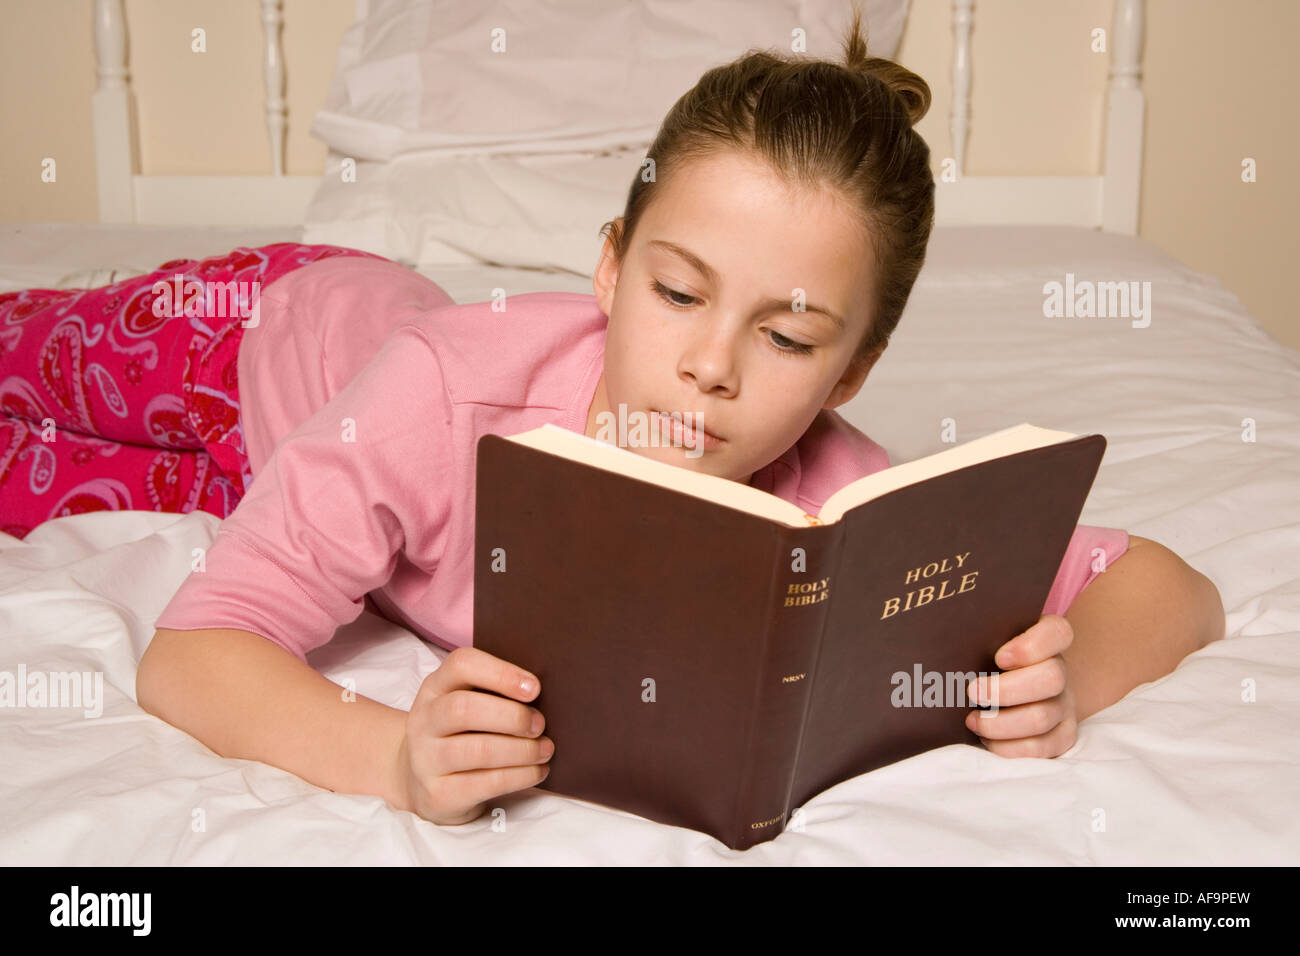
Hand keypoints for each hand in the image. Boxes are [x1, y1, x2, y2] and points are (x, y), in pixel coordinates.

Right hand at [391, 647, 553, 824]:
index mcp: (435, 687)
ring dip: (521, 750)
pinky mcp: (438, 794)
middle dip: (512, 716)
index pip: (461, 665)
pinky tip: (538, 770)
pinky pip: (485, 784)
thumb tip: (543, 696)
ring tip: (545, 749)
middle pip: (465, 708)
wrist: (423, 782)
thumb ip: (496, 693)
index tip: (534, 688)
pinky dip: (520, 776)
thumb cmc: (460, 733)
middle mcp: (424, 720)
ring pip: (478, 750)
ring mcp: (426, 759)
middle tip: (540, 724)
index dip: (501, 673)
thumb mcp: (467, 703)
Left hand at [964, 613, 1078, 757]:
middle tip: (972, 692)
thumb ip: (974, 639)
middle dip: (1006, 690)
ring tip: (972, 721)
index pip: (1057, 633)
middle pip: (1052, 678)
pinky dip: (1010, 747)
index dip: (1032, 646)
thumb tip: (943, 642)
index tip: (999, 657)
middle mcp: (1060, 671)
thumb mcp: (982, 645)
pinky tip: (987, 740)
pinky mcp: (1060, 736)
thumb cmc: (982, 662)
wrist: (996, 696)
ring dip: (1001, 723)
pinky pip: (1043, 748)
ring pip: (1042, 717)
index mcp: (1046, 640)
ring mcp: (1063, 705)